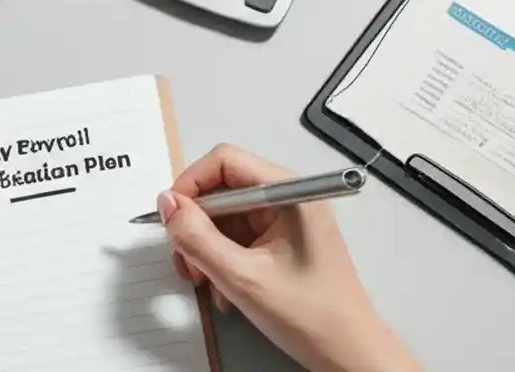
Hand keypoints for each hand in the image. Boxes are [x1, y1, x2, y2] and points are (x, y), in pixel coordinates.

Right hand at [159, 144, 420, 371]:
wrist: (348, 355)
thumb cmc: (310, 315)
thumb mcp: (241, 277)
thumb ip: (197, 238)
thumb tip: (166, 204)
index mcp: (289, 193)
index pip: (225, 162)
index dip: (191, 183)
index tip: (171, 217)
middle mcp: (287, 199)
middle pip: (222, 190)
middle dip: (196, 224)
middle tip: (185, 260)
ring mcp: (284, 221)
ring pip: (224, 217)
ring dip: (205, 247)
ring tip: (204, 280)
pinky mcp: (280, 242)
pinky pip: (236, 238)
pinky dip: (220, 259)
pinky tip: (223, 288)